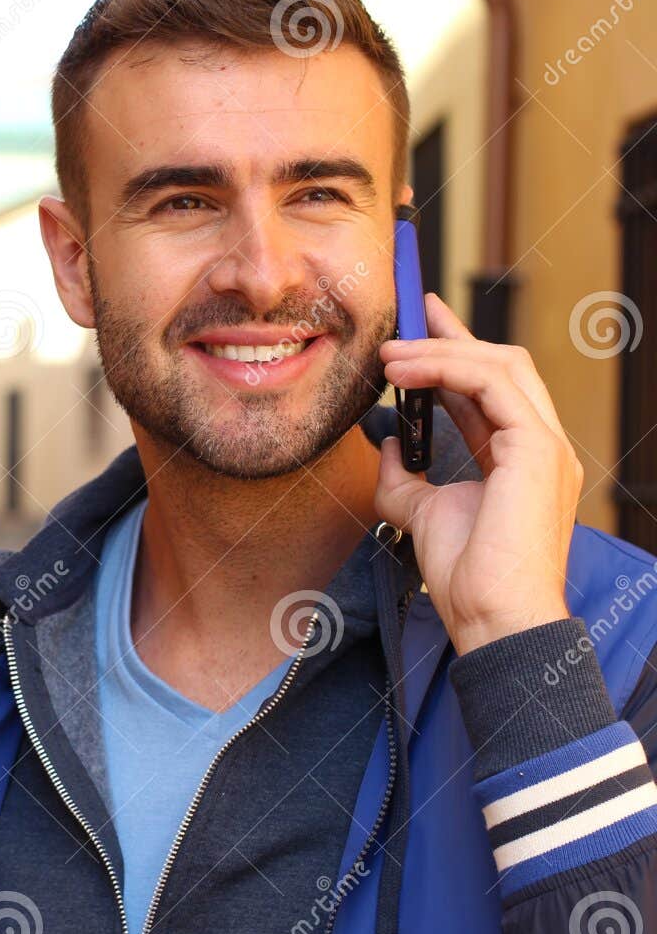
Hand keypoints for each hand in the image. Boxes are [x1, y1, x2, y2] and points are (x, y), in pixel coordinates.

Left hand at [375, 292, 580, 654]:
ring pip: (501, 366)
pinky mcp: (538, 449)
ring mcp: (546, 445)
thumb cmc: (468, 577)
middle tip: (409, 317)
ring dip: (441, 351)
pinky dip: (448, 369)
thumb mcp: (422, 514)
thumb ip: (404, 478)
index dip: (456, 354)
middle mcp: (541, 445)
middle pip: (503, 366)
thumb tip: (388, 445)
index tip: (418, 332)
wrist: (493, 616)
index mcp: (522, 459)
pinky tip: (407, 372)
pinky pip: (493, 386)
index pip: (490, 389)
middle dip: (454, 335)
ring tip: (392, 353)